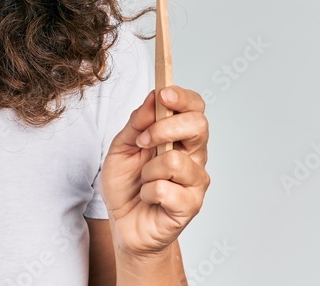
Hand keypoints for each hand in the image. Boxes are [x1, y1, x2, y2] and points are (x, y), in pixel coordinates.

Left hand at [99, 86, 209, 256]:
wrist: (123, 224)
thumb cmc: (125, 185)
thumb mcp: (120, 148)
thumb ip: (136, 123)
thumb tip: (153, 98)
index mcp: (179, 137)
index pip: (195, 108)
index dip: (183, 97)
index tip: (164, 94)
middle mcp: (193, 156)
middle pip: (198, 125)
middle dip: (164, 128)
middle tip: (142, 142)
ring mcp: (195, 181)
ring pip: (176, 161)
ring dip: (148, 171)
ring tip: (144, 181)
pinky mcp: (191, 205)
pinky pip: (166, 189)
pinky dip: (148, 192)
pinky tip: (149, 198)